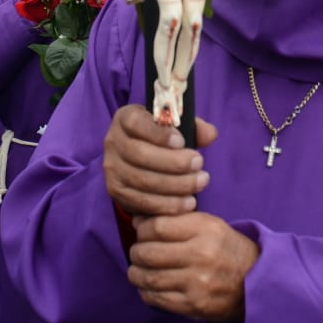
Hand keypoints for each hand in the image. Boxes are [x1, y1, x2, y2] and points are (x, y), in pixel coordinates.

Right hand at [103, 106, 217, 217]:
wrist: (140, 160)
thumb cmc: (161, 139)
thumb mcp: (175, 127)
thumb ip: (193, 128)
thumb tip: (210, 134)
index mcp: (125, 118)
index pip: (136, 122)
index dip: (158, 133)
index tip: (182, 142)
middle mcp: (113, 142)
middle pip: (139, 154)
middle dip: (173, 162)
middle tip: (199, 164)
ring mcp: (112, 168)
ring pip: (142, 180)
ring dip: (175, 185)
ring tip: (199, 183)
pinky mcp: (116, 192)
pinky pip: (141, 202)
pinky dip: (167, 204)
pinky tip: (187, 202)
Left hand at [127, 212, 258, 321]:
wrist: (256, 281)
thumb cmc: (226, 248)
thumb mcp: (209, 224)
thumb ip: (175, 220)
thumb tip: (137, 222)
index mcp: (205, 229)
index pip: (157, 227)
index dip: (142, 230)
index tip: (142, 233)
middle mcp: (201, 255)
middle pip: (148, 253)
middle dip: (136, 253)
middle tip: (137, 253)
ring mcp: (197, 282)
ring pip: (149, 278)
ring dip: (136, 274)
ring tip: (138, 270)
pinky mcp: (194, 305)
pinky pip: (157, 299)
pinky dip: (146, 292)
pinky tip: (149, 286)